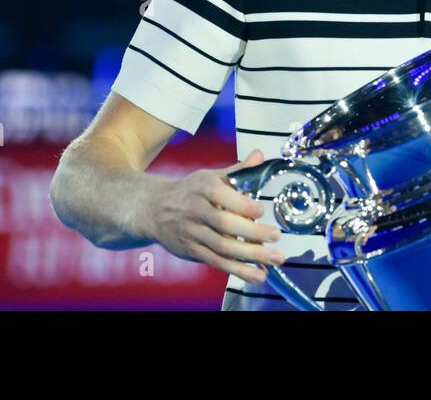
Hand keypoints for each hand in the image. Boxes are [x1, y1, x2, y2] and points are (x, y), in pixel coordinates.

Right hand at [146, 148, 287, 284]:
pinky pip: (218, 262)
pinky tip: (258, 274)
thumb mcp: (210, 176)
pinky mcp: (193, 252)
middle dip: (252, 232)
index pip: (221, 196)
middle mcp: (196, 211)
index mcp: (202, 188)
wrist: (153, 209)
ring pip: (223, 247)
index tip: (260, 210)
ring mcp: (193, 234)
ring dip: (251, 256)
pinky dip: (239, 270)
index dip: (241, 205)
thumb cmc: (190, 191)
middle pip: (224, 224)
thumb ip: (238, 170)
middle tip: (276, 236)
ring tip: (275, 259)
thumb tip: (260, 155)